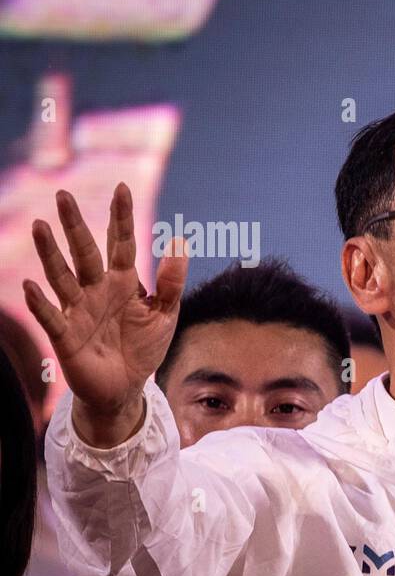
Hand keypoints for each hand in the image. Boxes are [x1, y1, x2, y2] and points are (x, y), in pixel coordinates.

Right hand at [22, 183, 187, 446]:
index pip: (121, 243)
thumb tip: (180, 242)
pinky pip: (51, 316)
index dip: (121, 217)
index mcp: (122, 282)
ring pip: (62, 276)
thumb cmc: (144, 347)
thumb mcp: (165, 314)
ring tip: (40, 225)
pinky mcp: (66, 336)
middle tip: (62, 195)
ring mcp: (78, 310)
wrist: (126, 387)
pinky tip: (31, 286)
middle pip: (84, 252)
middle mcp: (96, 290)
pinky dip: (41, 302)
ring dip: (50, 253)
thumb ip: (172, 282)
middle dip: (74, 225)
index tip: (123, 188)